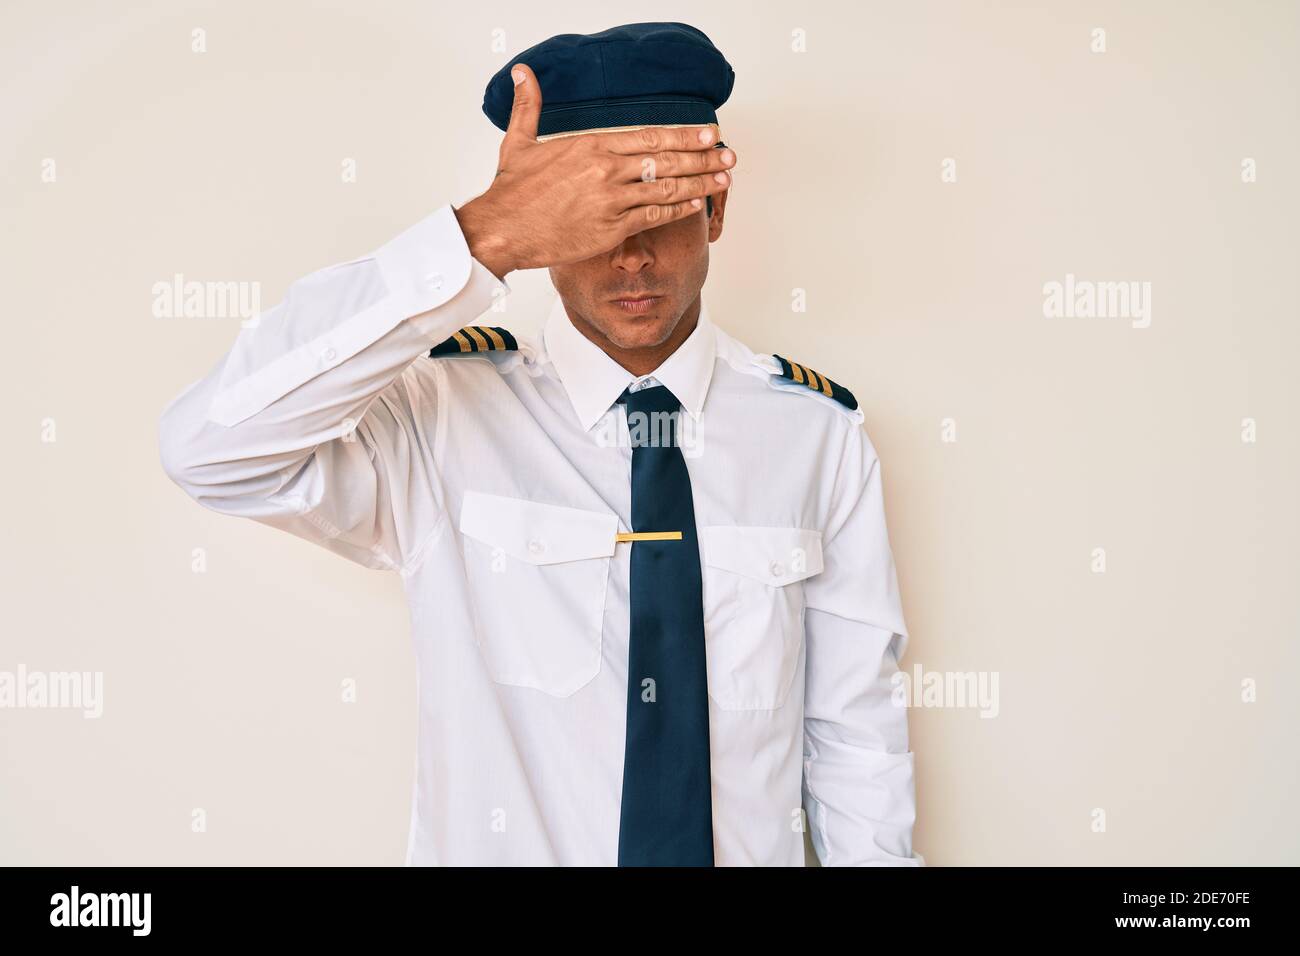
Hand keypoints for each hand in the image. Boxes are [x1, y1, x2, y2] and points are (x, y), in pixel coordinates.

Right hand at [454, 62, 735, 279]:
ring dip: (699, 184)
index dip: (683, 135)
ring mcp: (611, 201)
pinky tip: (696, 204)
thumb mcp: (519, 141)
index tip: (707, 133)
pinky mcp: (611, 229)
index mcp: (591, 145)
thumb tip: (523, 73)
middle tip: (729, 155)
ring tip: (723, 180)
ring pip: (666, 188)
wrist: (502, 228)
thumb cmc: (512, 191)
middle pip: (666, 160)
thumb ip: (529, 106)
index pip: (649, 137)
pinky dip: (678, 210)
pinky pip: (653, 217)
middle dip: (703, 157)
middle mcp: (606, 170)